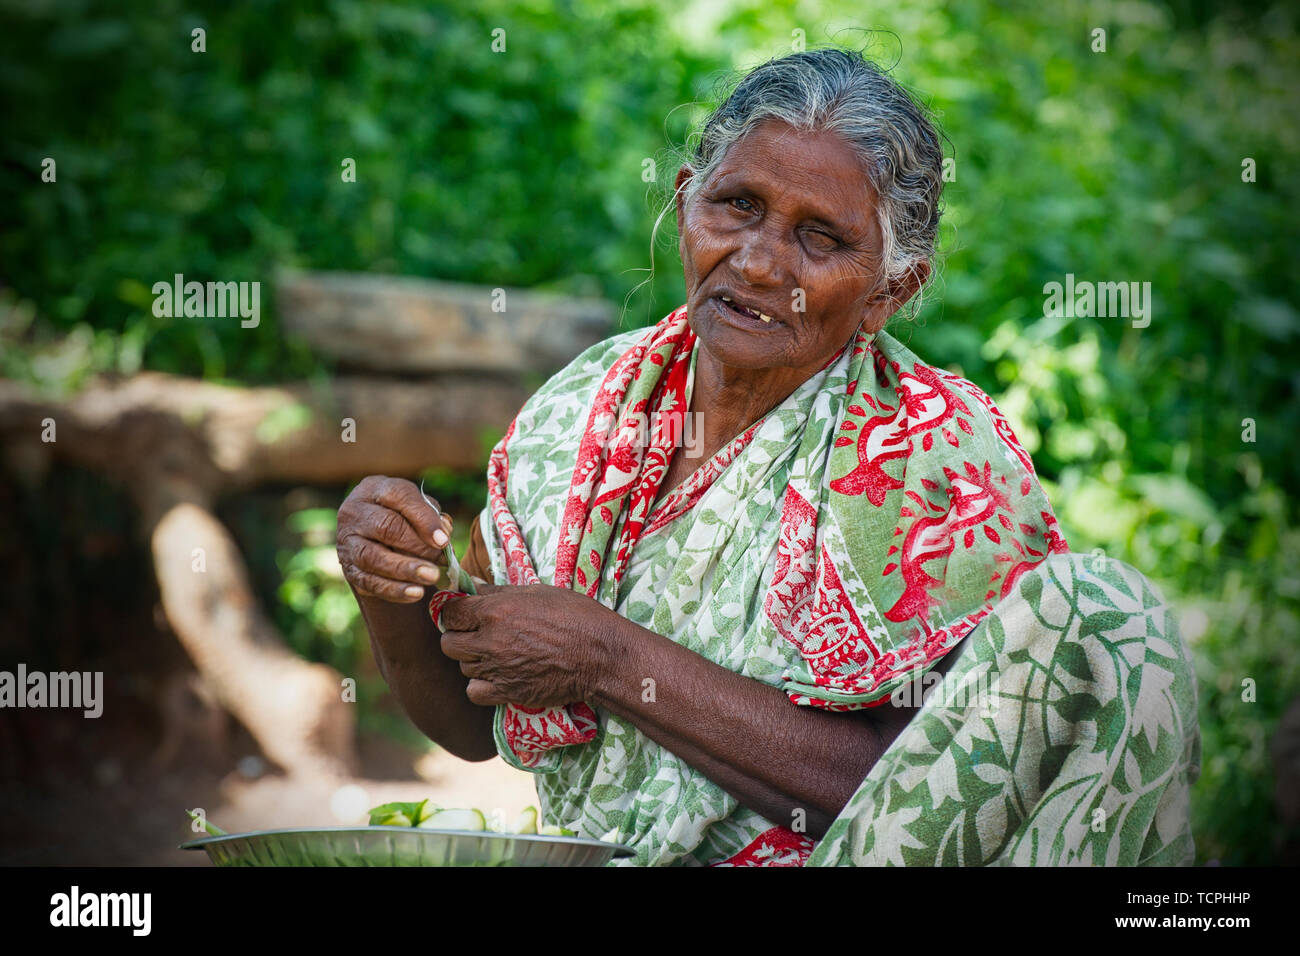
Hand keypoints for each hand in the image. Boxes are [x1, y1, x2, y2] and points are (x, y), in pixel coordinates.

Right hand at [336, 475, 453, 603]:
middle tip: (441, 560)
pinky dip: (394, 589)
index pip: (399, 496)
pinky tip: (416, 593)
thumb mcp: (418, 508)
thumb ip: (432, 517)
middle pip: (385, 527)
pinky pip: (368, 581)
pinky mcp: (348, 568)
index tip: (443, 539)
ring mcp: (347, 541)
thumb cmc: (403, 516)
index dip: (423, 518)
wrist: (374, 537)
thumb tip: (442, 536)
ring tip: (431, 577)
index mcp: (375, 488)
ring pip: (373, 557)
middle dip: (417, 546)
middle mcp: (355, 512)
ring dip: (404, 569)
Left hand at [438, 583, 619, 707]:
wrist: (600, 655)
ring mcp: (497, 669)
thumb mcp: (538, 592)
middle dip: (458, 637)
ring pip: (462, 667)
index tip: (463, 613)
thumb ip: (499, 591)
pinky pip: (474, 692)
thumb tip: (471, 585)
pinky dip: (480, 686)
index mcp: (496, 611)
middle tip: (476, 635)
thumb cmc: (575, 616)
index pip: (449, 612)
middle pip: (448, 643)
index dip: (453, 612)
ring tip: (495, 655)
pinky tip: (497, 677)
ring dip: (473, 661)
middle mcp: (491, 640)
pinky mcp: (508, 692)